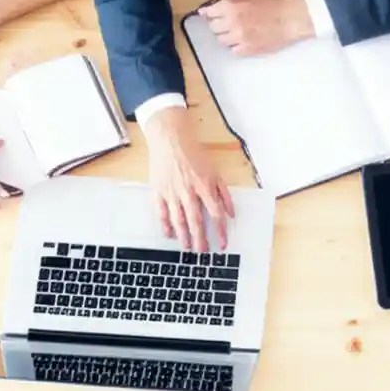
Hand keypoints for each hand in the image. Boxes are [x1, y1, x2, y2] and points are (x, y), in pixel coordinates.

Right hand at [142, 107, 234, 251]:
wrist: (170, 137)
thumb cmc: (193, 152)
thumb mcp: (215, 171)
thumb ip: (224, 193)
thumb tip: (231, 213)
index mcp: (204, 185)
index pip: (215, 214)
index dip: (220, 231)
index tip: (222, 244)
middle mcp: (188, 191)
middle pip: (196, 221)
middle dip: (200, 240)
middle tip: (203, 253)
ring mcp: (172, 192)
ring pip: (178, 219)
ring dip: (183, 236)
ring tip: (187, 248)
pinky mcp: (158, 190)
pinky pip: (161, 211)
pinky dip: (164, 224)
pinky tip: (168, 234)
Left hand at [199, 0, 314, 55]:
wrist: (290, 19)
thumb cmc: (271, 6)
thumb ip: (226, 2)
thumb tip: (207, 9)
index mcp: (231, 7)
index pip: (209, 13)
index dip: (211, 15)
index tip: (212, 16)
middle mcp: (232, 22)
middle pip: (213, 28)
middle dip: (219, 25)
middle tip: (229, 23)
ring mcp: (239, 38)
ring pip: (221, 41)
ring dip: (228, 36)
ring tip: (239, 32)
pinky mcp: (247, 49)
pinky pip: (233, 51)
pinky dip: (237, 46)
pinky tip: (246, 40)